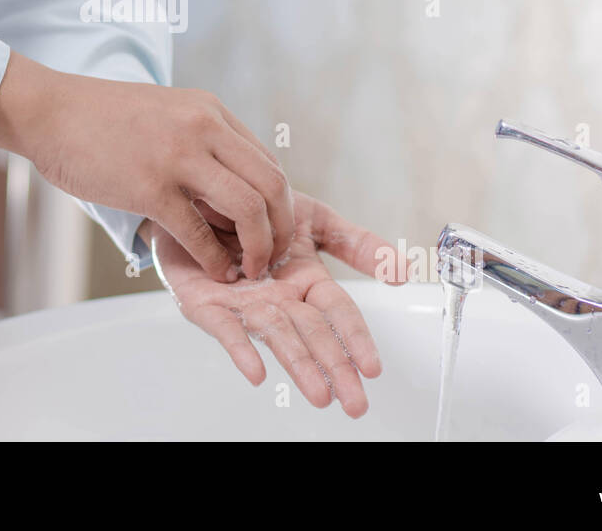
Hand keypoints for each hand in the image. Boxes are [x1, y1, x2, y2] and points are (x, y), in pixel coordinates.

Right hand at [0, 51, 293, 280]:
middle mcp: (204, 129)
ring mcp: (178, 157)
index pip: (268, 162)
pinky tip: (216, 273)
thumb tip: (225, 184)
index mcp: (210, 111)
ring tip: (251, 269)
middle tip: (274, 258)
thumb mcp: (165, 113)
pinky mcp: (149, 187)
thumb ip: (199, 141)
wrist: (49, 110)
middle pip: (272, 185)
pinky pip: (199, 232)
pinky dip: (215, 260)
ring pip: (248, 208)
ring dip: (259, 247)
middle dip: (282, 230)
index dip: (279, 206)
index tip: (271, 233)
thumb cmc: (99, 118)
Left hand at [149, 191, 403, 416]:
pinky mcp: (207, 305)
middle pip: (313, 335)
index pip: (338, 313)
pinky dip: (242, 350)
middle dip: (335, 369)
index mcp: (306, 282)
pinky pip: (226, 329)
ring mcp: (244, 306)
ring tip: (320, 395)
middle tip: (354, 403)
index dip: (356, 338)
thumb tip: (402, 269)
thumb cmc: (254, 213)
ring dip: (300, 366)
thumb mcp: (313, 219)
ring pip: (278, 337)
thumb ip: (356, 243)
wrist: (200, 199)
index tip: (373, 368)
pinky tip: (256, 371)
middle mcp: (279, 300)